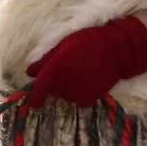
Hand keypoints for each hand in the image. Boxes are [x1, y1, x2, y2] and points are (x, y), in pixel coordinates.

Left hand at [23, 15, 146, 109]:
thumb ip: (45, 60)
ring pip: (66, 97)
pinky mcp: (91, 97)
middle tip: (69, 71)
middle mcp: (65, 80)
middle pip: (54, 91)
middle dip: (56, 85)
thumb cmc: (88, 42)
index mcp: (57, 65)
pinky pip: (80, 102)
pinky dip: (81, 96)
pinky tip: (88, 83)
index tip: (34, 103)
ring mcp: (78, 90)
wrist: (116, 49)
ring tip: (81, 74)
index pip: (40, 86)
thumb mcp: (64, 45)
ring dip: (69, 90)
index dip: (35, 97)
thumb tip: (29, 72)